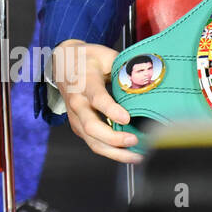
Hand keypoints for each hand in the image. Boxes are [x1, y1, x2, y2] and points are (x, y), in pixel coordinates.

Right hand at [51, 39, 141, 162]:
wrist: (62, 62)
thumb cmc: (88, 59)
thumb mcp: (106, 55)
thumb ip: (125, 65)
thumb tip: (148, 74)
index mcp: (85, 83)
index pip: (97, 99)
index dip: (111, 110)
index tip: (126, 118)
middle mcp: (77, 103)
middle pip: (91, 126)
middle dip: (113, 138)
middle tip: (134, 140)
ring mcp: (76, 117)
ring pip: (91, 140)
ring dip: (113, 151)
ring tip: (136, 156)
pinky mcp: (79, 126)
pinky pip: (93, 142)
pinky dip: (110, 151)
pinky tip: (128, 154)